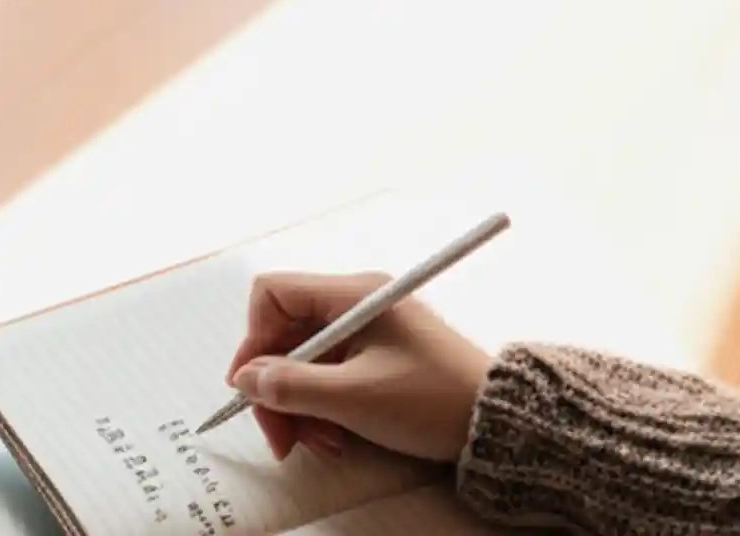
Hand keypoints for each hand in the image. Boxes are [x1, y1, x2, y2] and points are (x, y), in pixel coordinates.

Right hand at [226, 272, 490, 462]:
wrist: (495, 421)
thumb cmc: (432, 400)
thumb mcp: (354, 398)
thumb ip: (291, 386)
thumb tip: (244, 378)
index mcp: (353, 295)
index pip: (274, 294)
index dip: (254, 339)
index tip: (251, 386)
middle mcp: (355, 303)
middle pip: (286, 334)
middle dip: (276, 387)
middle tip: (281, 439)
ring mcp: (366, 329)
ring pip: (304, 360)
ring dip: (300, 405)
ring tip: (318, 444)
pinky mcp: (375, 355)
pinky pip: (328, 374)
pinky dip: (322, 407)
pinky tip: (335, 437)